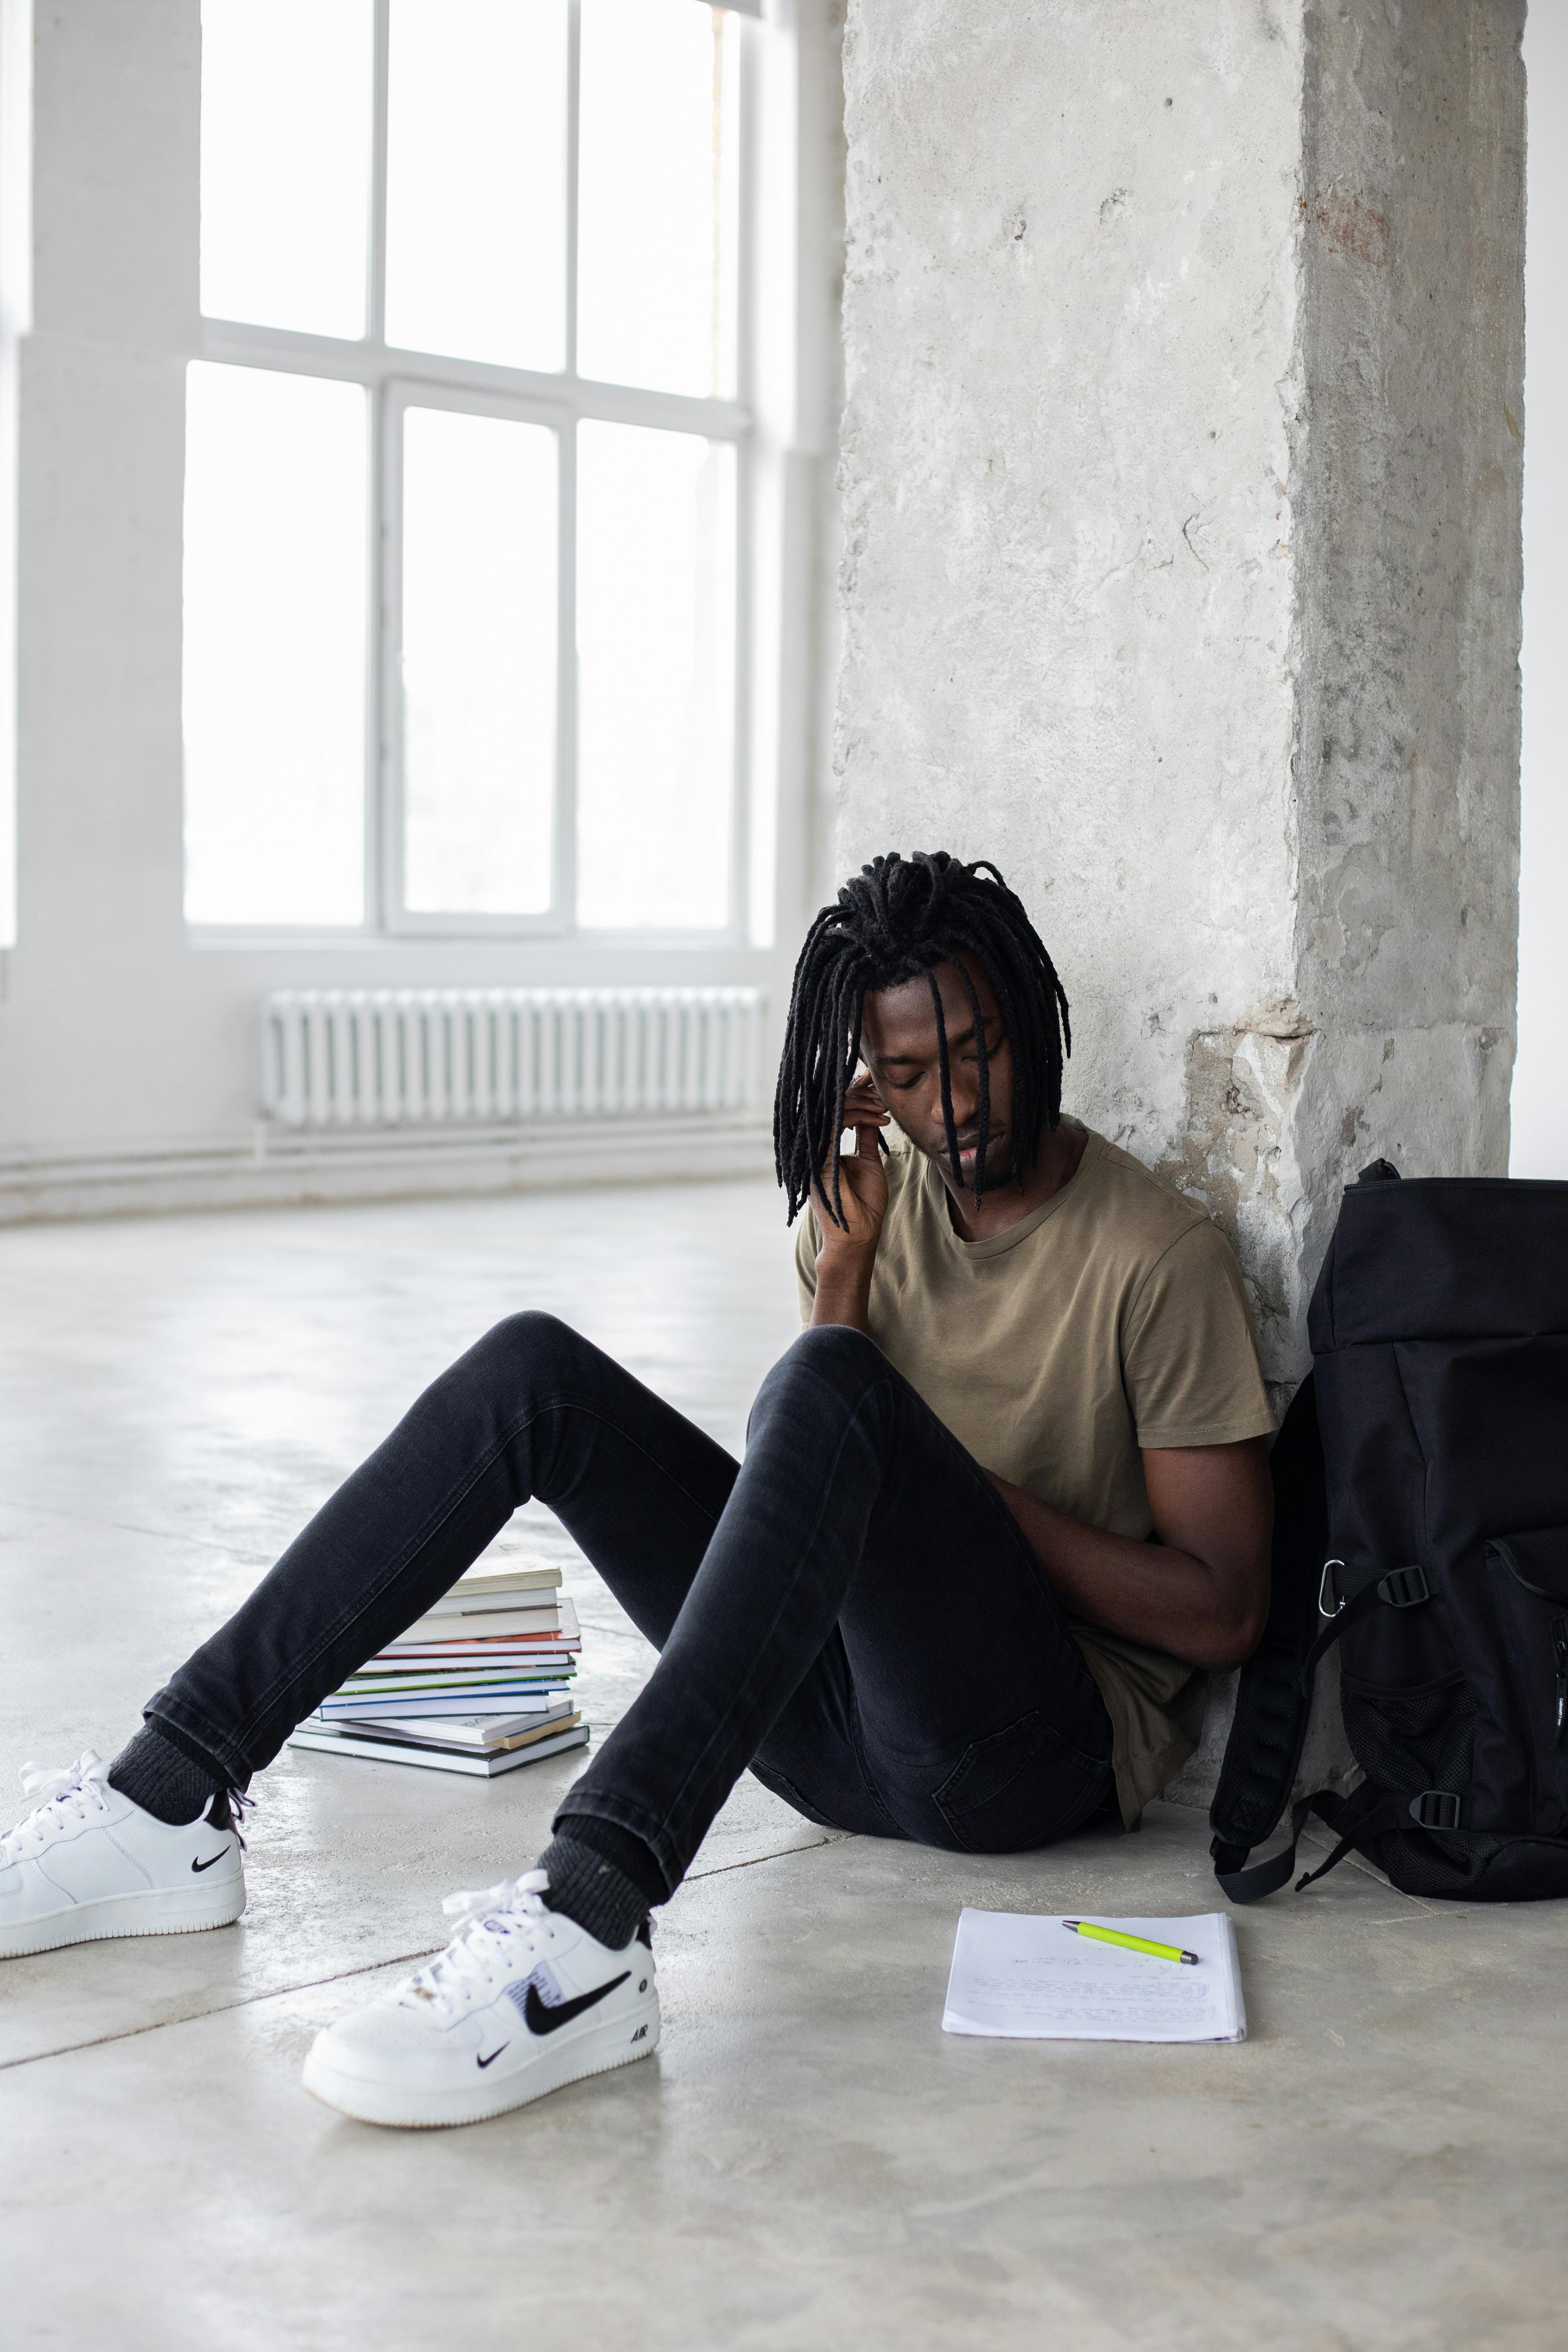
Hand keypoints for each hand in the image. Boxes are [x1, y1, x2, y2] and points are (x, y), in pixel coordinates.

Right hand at [814, 1075, 889, 1255]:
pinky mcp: (819, 1159)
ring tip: (884, 1108)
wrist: (859, 1236)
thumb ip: (865, 1138)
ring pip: (830, 1109)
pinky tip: (876, 1117)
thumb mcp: (868, 1163)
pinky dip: (855, 1115)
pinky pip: (832, 1125)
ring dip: (861, 1103)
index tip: (876, 1086)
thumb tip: (870, 1114)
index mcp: (823, 1147)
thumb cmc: (864, 1205)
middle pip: (829, 1104)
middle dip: (859, 1093)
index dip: (853, 1092)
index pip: (833, 1109)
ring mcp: (814, 1152)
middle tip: (882, 1095)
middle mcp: (814, 1147)